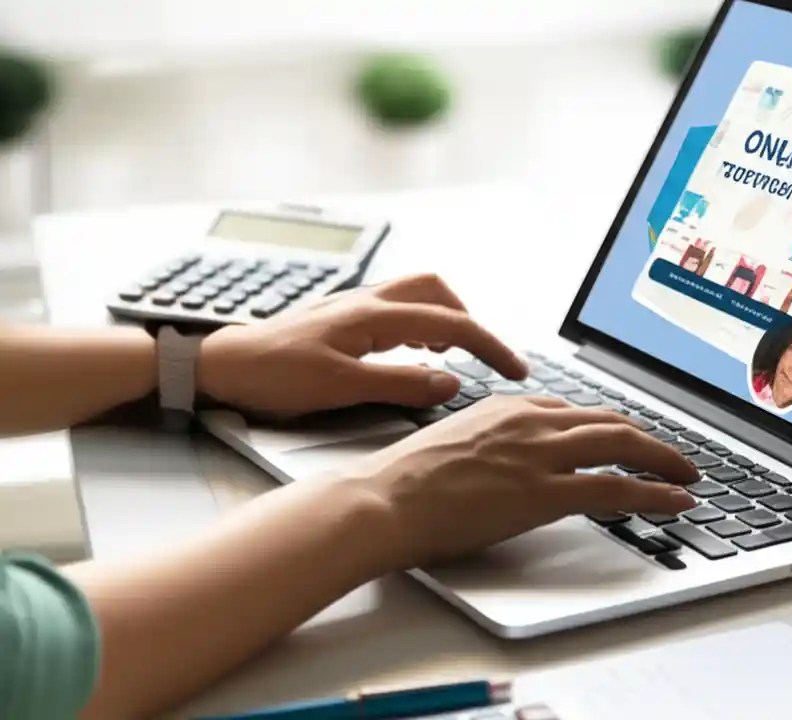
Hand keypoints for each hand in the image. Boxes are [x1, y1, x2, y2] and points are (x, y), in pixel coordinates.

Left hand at [197, 274, 524, 417]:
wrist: (220, 364)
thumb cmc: (272, 375)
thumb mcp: (340, 388)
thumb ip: (400, 383)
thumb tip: (450, 380)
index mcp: (374, 315)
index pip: (452, 325)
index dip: (491, 347)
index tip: (516, 370)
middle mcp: (367, 301)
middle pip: (439, 293)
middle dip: (471, 323)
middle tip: (488, 357)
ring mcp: (354, 306)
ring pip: (418, 295)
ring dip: (445, 319)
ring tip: (454, 355)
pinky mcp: (341, 317)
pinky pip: (397, 308)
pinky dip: (420, 324)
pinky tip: (413, 352)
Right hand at [349, 394, 698, 568]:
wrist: (385, 500)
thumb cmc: (408, 481)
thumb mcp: (459, 443)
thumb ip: (496, 442)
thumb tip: (514, 462)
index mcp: (510, 407)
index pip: (576, 411)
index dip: (610, 428)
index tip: (627, 439)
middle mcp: (531, 420)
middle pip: (610, 421)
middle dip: (649, 439)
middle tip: (674, 456)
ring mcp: (539, 454)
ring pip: (621, 445)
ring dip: (662, 460)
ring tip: (687, 475)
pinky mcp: (542, 491)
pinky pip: (614, 488)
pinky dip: (653, 492)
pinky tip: (674, 499)